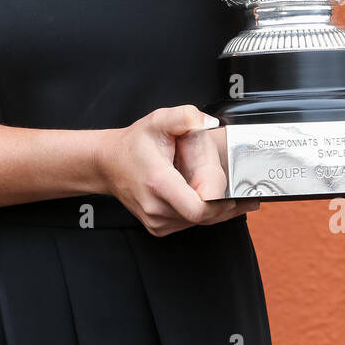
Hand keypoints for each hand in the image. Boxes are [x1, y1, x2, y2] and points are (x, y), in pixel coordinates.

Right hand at [96, 105, 259, 236]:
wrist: (109, 163)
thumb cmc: (134, 144)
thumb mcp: (159, 120)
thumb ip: (185, 116)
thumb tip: (208, 122)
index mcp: (159, 182)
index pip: (200, 209)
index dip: (222, 203)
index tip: (236, 194)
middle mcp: (156, 208)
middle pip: (204, 216)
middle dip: (221, 202)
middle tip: (233, 187)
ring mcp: (156, 221)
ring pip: (199, 222)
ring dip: (210, 207)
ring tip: (204, 184)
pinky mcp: (158, 227)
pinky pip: (189, 224)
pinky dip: (199, 212)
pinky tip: (196, 194)